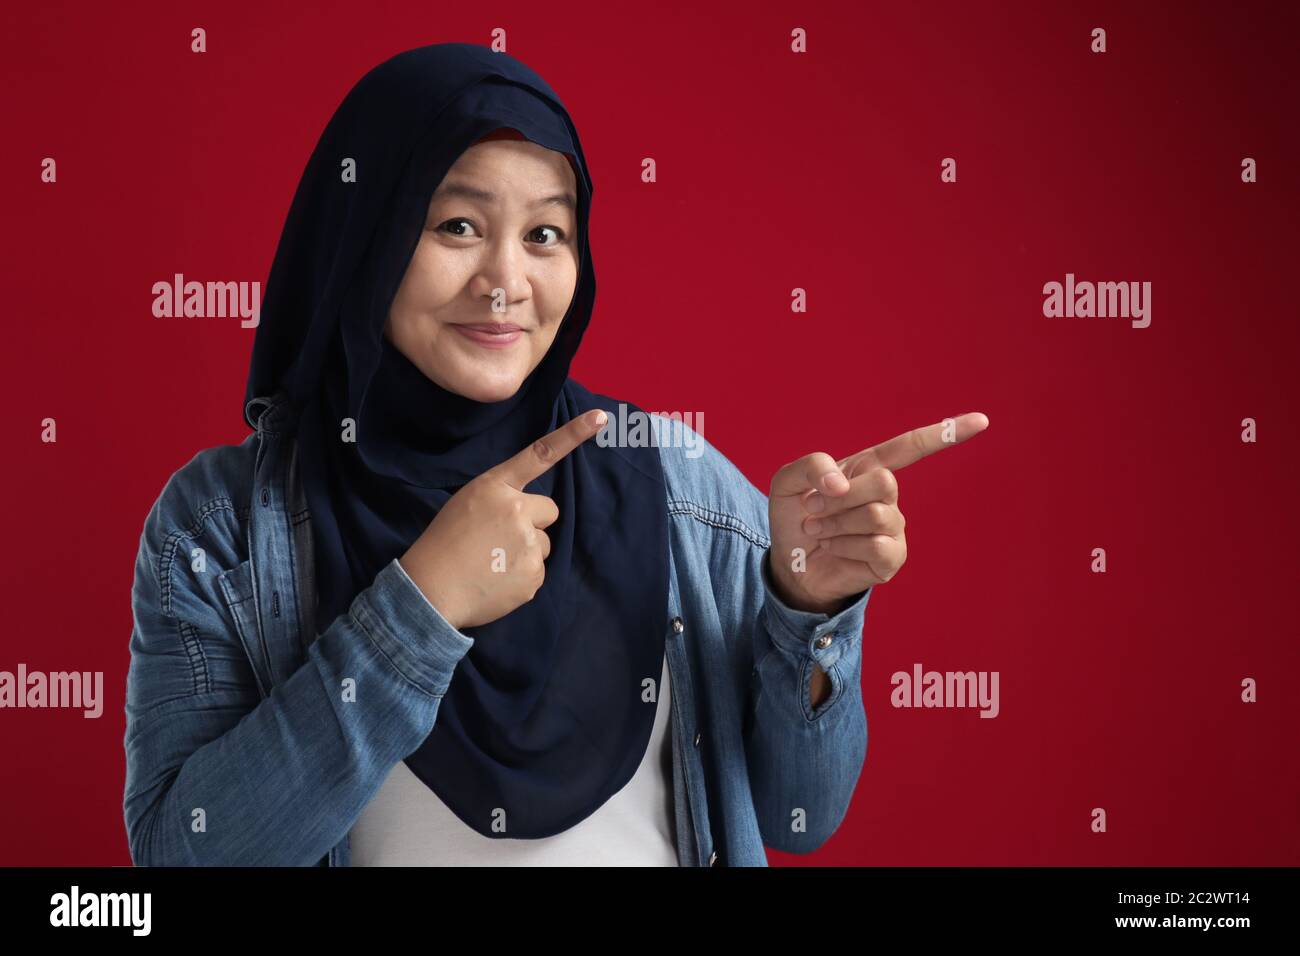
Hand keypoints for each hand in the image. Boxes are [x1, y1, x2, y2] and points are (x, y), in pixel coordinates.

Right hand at [399, 408, 608, 629]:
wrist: (431, 589)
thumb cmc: (445, 542)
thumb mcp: (468, 503)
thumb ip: (502, 500)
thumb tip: (529, 516)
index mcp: (496, 487)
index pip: (539, 455)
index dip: (572, 434)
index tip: (600, 418)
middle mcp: (517, 509)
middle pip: (549, 510)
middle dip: (534, 523)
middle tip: (500, 539)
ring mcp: (527, 543)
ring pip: (544, 543)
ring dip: (526, 552)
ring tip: (494, 562)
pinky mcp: (532, 574)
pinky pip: (538, 570)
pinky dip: (522, 577)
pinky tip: (497, 579)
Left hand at [767, 412, 989, 613]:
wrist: (789, 563)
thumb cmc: (794, 518)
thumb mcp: (787, 482)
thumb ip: (811, 466)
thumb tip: (841, 483)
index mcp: (867, 470)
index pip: (910, 448)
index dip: (944, 433)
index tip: (982, 420)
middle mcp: (886, 497)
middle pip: (884, 481)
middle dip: (840, 496)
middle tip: (814, 508)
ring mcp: (893, 527)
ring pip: (877, 515)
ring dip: (836, 523)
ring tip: (819, 530)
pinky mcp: (891, 558)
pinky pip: (877, 545)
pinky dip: (845, 545)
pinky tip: (833, 548)